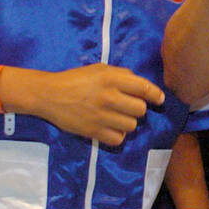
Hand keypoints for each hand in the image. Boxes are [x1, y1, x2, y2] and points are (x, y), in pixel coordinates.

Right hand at [31, 64, 164, 145]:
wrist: (49, 95)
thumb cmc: (76, 79)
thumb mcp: (99, 69)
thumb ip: (122, 75)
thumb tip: (142, 85)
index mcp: (111, 79)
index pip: (144, 88)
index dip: (156, 95)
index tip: (159, 99)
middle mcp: (109, 97)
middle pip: (141, 109)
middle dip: (137, 108)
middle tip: (127, 106)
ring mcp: (101, 116)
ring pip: (132, 126)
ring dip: (128, 122)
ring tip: (117, 117)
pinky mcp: (93, 131)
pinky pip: (118, 139)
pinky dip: (117, 135)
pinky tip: (110, 128)